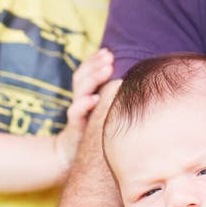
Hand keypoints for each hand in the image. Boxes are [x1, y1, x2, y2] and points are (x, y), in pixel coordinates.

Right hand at [56, 48, 113, 168]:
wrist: (72, 155)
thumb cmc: (94, 130)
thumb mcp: (102, 111)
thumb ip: (110, 95)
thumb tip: (133, 81)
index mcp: (85, 94)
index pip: (85, 71)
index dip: (93, 60)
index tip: (107, 51)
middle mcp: (79, 100)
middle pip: (81, 76)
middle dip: (95, 64)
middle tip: (109, 56)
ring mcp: (76, 112)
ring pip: (80, 90)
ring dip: (93, 77)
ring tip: (107, 68)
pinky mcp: (75, 126)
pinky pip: (76, 113)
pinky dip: (84, 104)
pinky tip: (95, 98)